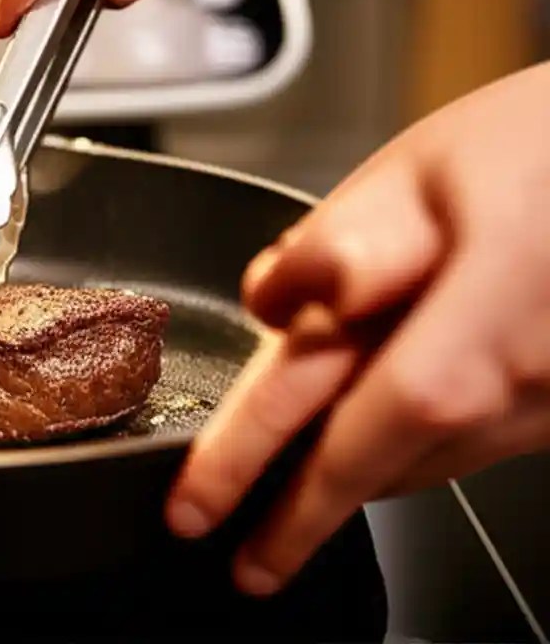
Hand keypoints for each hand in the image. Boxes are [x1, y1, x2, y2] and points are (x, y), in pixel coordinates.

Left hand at [165, 60, 549, 596]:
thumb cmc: (542, 146)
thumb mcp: (422, 168)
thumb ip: (338, 244)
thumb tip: (271, 303)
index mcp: (470, 310)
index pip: (334, 406)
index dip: (254, 461)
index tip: (195, 509)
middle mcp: (515, 376)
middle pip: (379, 461)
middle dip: (299, 520)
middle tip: (248, 565)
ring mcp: (547, 403)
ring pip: (425, 464)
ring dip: (352, 485)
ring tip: (289, 521)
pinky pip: (469, 448)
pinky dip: (407, 455)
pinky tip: (372, 453)